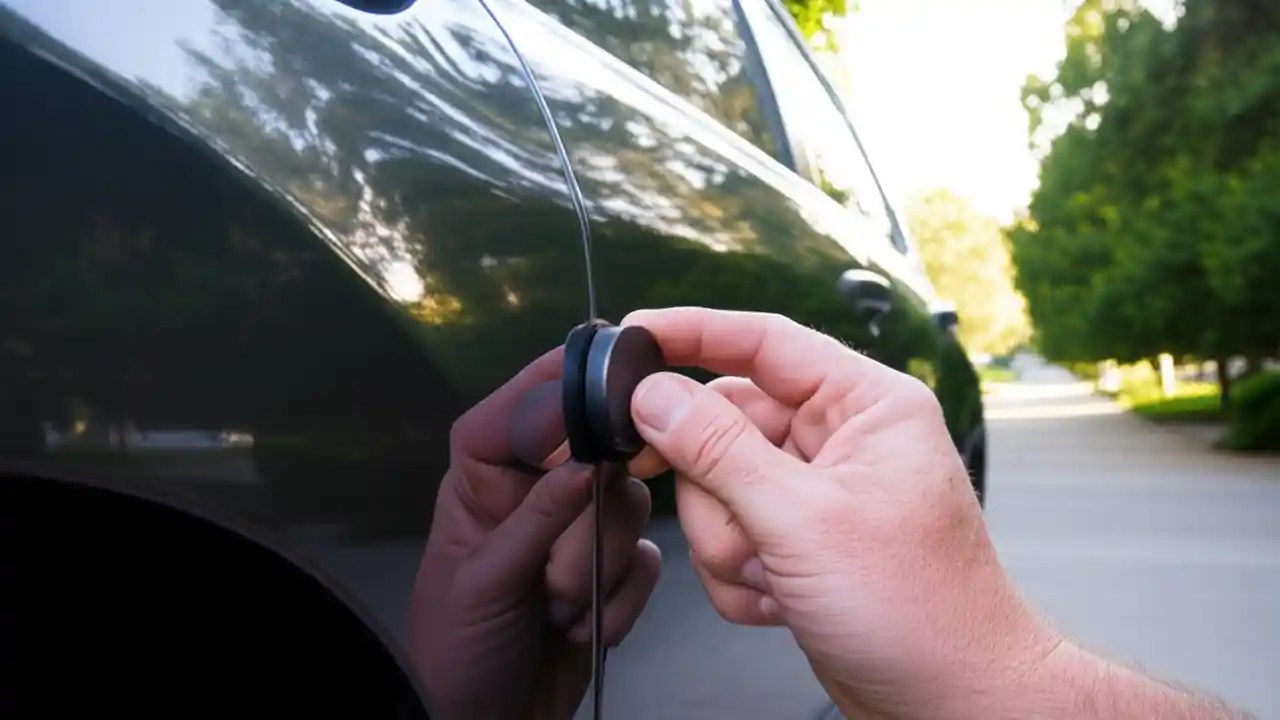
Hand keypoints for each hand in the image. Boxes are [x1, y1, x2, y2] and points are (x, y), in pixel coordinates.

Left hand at [408, 347, 660, 719]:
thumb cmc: (455, 656)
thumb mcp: (484, 583)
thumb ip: (537, 519)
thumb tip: (585, 461)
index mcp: (482, 486)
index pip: (512, 414)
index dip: (547, 384)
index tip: (590, 365)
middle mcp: (532, 499)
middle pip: (592, 458)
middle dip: (586, 528)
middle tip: (553, 580)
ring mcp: (576, 534)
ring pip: (627, 508)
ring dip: (600, 571)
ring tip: (558, 612)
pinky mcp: (612, 572)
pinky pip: (649, 560)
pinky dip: (622, 601)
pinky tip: (583, 629)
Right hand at [623, 308, 1054, 719]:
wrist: (950, 702)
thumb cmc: (922, 611)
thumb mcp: (804, 520)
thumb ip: (719, 450)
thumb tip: (657, 395)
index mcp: (865, 406)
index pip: (763, 342)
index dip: (693, 332)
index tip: (634, 335)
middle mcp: (841, 441)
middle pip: (725, 425)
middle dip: (715, 489)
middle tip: (735, 527)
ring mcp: (817, 494)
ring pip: (717, 487)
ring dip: (727, 542)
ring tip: (772, 576)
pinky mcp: (797, 542)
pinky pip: (729, 535)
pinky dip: (739, 575)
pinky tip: (780, 600)